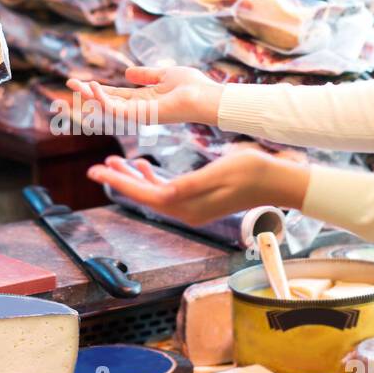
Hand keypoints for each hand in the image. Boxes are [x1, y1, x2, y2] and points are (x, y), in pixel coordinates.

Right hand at [67, 64, 221, 126]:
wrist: (206, 96)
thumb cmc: (192, 86)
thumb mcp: (165, 74)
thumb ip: (146, 74)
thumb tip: (127, 73)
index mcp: (144, 100)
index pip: (115, 95)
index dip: (98, 89)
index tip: (81, 81)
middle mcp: (139, 109)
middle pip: (107, 102)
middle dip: (88, 93)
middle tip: (69, 83)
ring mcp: (140, 114)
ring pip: (108, 107)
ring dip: (90, 96)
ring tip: (75, 83)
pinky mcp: (142, 115)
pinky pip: (117, 109)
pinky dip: (103, 99)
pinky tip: (93, 87)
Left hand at [87, 149, 309, 224]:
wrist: (276, 180)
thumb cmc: (251, 172)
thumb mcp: (219, 172)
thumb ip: (190, 184)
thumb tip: (165, 193)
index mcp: (188, 206)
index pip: (145, 196)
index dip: (119, 182)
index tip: (97, 169)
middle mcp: (187, 211)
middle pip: (144, 196)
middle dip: (120, 180)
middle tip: (96, 166)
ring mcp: (192, 207)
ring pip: (153, 193)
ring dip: (133, 178)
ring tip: (114, 161)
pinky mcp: (198, 200)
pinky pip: (167, 191)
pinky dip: (152, 180)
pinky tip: (143, 166)